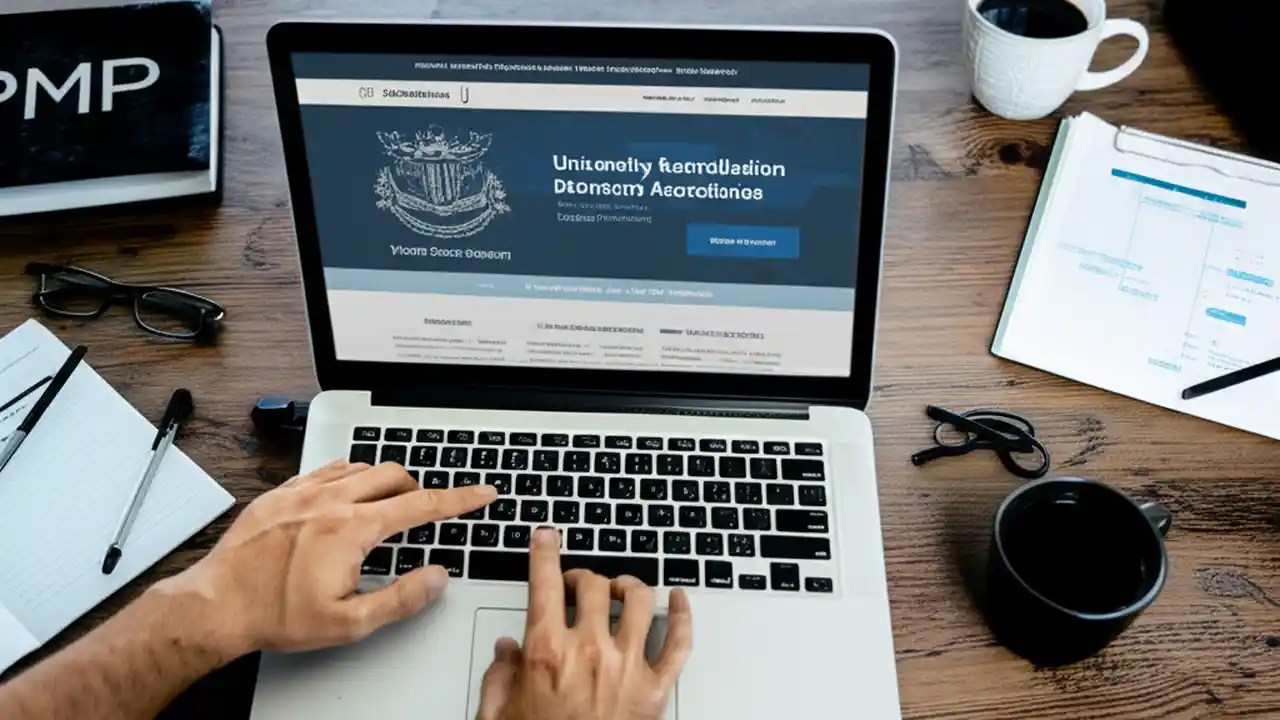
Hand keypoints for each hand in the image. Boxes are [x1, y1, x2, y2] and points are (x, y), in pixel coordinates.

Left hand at [158, 460, 495, 655]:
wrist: (216, 605)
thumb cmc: (275, 615)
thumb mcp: (349, 622)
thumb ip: (401, 597)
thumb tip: (436, 577)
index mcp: (353, 528)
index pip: (422, 504)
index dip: (459, 499)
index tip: (481, 492)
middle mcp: (330, 501)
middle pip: (394, 475)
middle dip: (418, 489)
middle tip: (423, 511)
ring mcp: (302, 493)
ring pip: (360, 467)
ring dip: (383, 481)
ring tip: (385, 506)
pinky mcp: (280, 494)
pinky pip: (325, 469)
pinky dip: (347, 476)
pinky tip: (344, 493)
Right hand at [477, 528, 692, 719]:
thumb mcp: (497, 717)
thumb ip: (498, 678)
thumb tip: (504, 652)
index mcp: (547, 653)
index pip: (545, 583)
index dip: (545, 552)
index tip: (547, 537)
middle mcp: (590, 653)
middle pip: (594, 586)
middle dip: (584, 576)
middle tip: (577, 582)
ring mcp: (628, 668)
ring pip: (639, 601)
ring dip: (628, 586)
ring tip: (619, 589)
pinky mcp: (655, 690)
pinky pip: (680, 642)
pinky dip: (682, 616)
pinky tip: (679, 599)